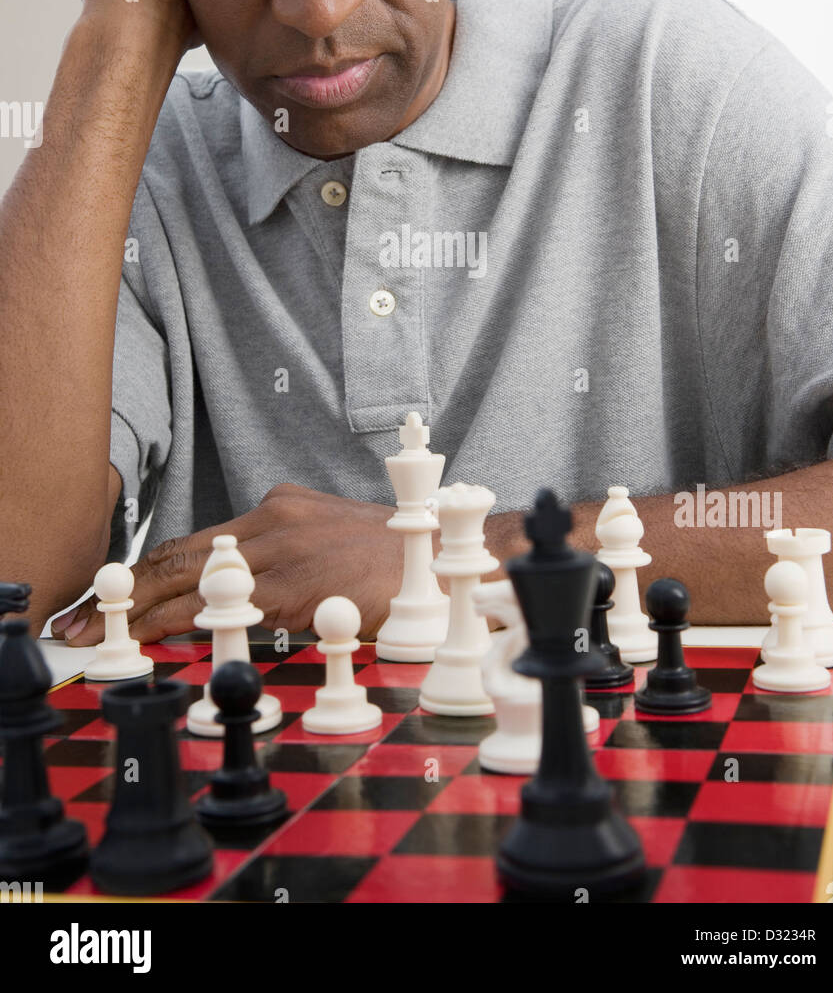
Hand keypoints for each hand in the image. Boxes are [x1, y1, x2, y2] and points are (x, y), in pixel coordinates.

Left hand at [52, 484, 404, 644]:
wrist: (438, 556)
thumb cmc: (386, 557)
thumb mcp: (325, 537)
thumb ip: (281, 552)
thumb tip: (237, 585)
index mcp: (277, 508)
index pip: (193, 542)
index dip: (144, 569)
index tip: (108, 591)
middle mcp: (273, 522)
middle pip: (180, 557)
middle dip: (125, 591)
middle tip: (78, 618)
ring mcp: (285, 553)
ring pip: (196, 585)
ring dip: (145, 613)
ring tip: (104, 635)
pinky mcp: (300, 588)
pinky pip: (231, 610)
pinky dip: (189, 625)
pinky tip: (161, 639)